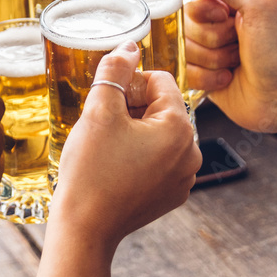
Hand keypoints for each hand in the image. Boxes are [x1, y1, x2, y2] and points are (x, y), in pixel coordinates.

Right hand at [50, 42, 200, 254]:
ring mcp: (184, 178)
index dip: (128, 84)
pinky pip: (158, 160)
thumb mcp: (99, 111)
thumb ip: (115, 70)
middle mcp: (192, 153)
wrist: (84, 229)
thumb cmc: (90, 170)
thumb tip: (129, 47)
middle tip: (103, 127)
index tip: (106, 103)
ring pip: (159, 134)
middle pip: (162, 107)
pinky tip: (114, 168)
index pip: (160, 81)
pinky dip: (138, 156)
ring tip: (107, 149)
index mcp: (180, 128)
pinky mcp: (171, 195)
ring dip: (134, 132)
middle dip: (132, 108)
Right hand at [180, 0, 272, 93]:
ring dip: (212, 59)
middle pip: (182, 24)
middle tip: (238, 43)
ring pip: (181, 49)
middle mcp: (214, 20)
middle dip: (211, 37)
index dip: (202, 10)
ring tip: (236, 61)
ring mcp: (205, 48)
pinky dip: (206, 77)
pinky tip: (227, 77)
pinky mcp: (200, 73)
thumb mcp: (262, 2)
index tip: (226, 17)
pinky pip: (183, 71)